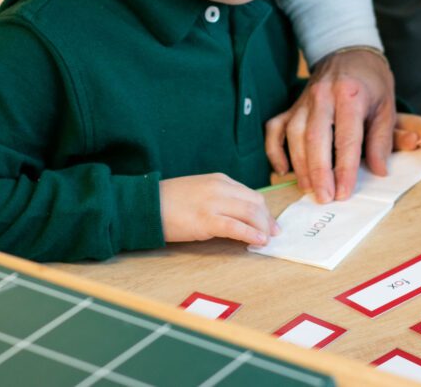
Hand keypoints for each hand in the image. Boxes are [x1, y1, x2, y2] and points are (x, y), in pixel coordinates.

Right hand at [159, 174, 279, 246]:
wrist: (147, 205)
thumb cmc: (170, 201)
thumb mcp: (200, 191)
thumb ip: (220, 198)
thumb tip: (239, 215)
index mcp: (219, 180)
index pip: (251, 194)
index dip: (264, 211)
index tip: (269, 223)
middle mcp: (220, 188)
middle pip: (256, 203)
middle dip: (268, 220)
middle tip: (274, 233)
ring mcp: (213, 203)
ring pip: (250, 213)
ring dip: (263, 228)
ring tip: (267, 240)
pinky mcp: (206, 220)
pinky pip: (236, 227)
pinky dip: (251, 235)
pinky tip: (258, 242)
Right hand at [264, 49, 394, 203]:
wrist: (349, 54)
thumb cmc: (371, 84)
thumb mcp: (387, 107)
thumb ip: (383, 139)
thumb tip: (379, 171)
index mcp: (350, 95)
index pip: (346, 138)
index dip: (345, 168)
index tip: (344, 192)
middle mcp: (323, 96)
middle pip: (315, 138)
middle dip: (318, 172)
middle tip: (324, 197)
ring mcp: (303, 101)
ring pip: (294, 136)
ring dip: (300, 166)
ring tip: (309, 189)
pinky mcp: (290, 107)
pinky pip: (275, 129)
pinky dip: (275, 151)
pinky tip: (283, 170)